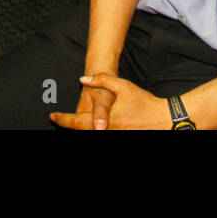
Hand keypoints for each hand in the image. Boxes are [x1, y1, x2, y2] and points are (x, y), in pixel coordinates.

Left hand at [50, 72, 165, 129]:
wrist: (164, 120)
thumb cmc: (144, 103)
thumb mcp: (123, 86)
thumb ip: (102, 80)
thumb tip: (83, 79)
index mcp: (105, 120)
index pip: (76, 122)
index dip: (62, 119)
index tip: (52, 116)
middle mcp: (107, 132)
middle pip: (80, 132)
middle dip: (68, 126)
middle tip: (58, 120)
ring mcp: (115, 136)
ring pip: (90, 135)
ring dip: (80, 129)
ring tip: (71, 123)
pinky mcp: (121, 138)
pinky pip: (102, 135)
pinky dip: (92, 131)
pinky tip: (89, 127)